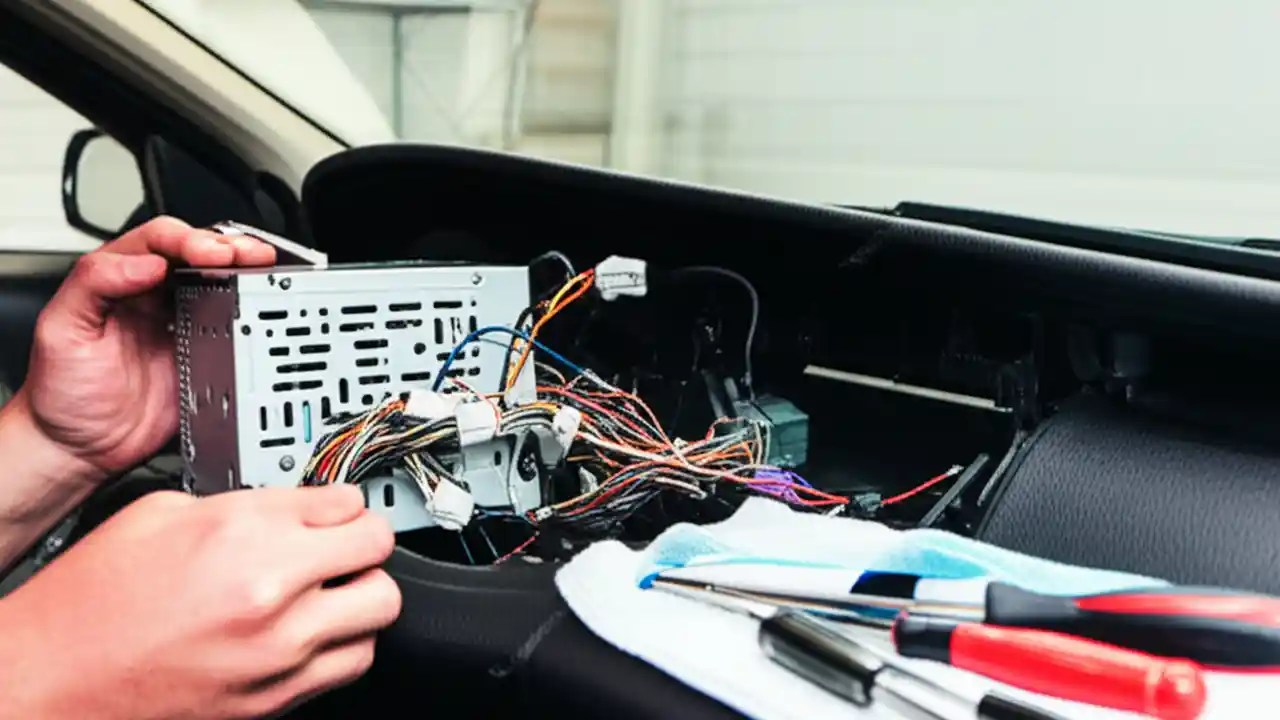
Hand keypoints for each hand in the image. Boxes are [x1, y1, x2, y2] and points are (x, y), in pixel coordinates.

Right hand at [0, 484, 399, 719]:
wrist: (53, 679)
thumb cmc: (91, 601)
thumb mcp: (160, 513)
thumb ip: (242, 505)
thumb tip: (289, 506)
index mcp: (243, 532)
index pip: (348, 500)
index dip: (342, 500)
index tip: (334, 508)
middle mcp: (271, 590)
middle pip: (378, 549)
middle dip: (365, 540)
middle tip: (344, 542)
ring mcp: (279, 650)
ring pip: (380, 609)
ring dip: (362, 593)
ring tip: (331, 589)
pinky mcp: (277, 697)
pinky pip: (353, 662)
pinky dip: (346, 642)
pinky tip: (317, 631)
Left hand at [21, 216, 274, 481]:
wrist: (81, 449)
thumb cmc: (61, 391)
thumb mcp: (61, 328)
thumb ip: (95, 283)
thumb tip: (147, 262)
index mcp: (120, 280)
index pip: (159, 241)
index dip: (188, 239)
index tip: (207, 252)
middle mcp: (155, 298)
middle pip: (200, 255)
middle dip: (229, 247)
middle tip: (247, 254)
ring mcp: (184, 326)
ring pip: (222, 284)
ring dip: (245, 272)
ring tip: (262, 270)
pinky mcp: (204, 357)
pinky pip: (233, 329)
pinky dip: (251, 315)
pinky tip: (259, 310)